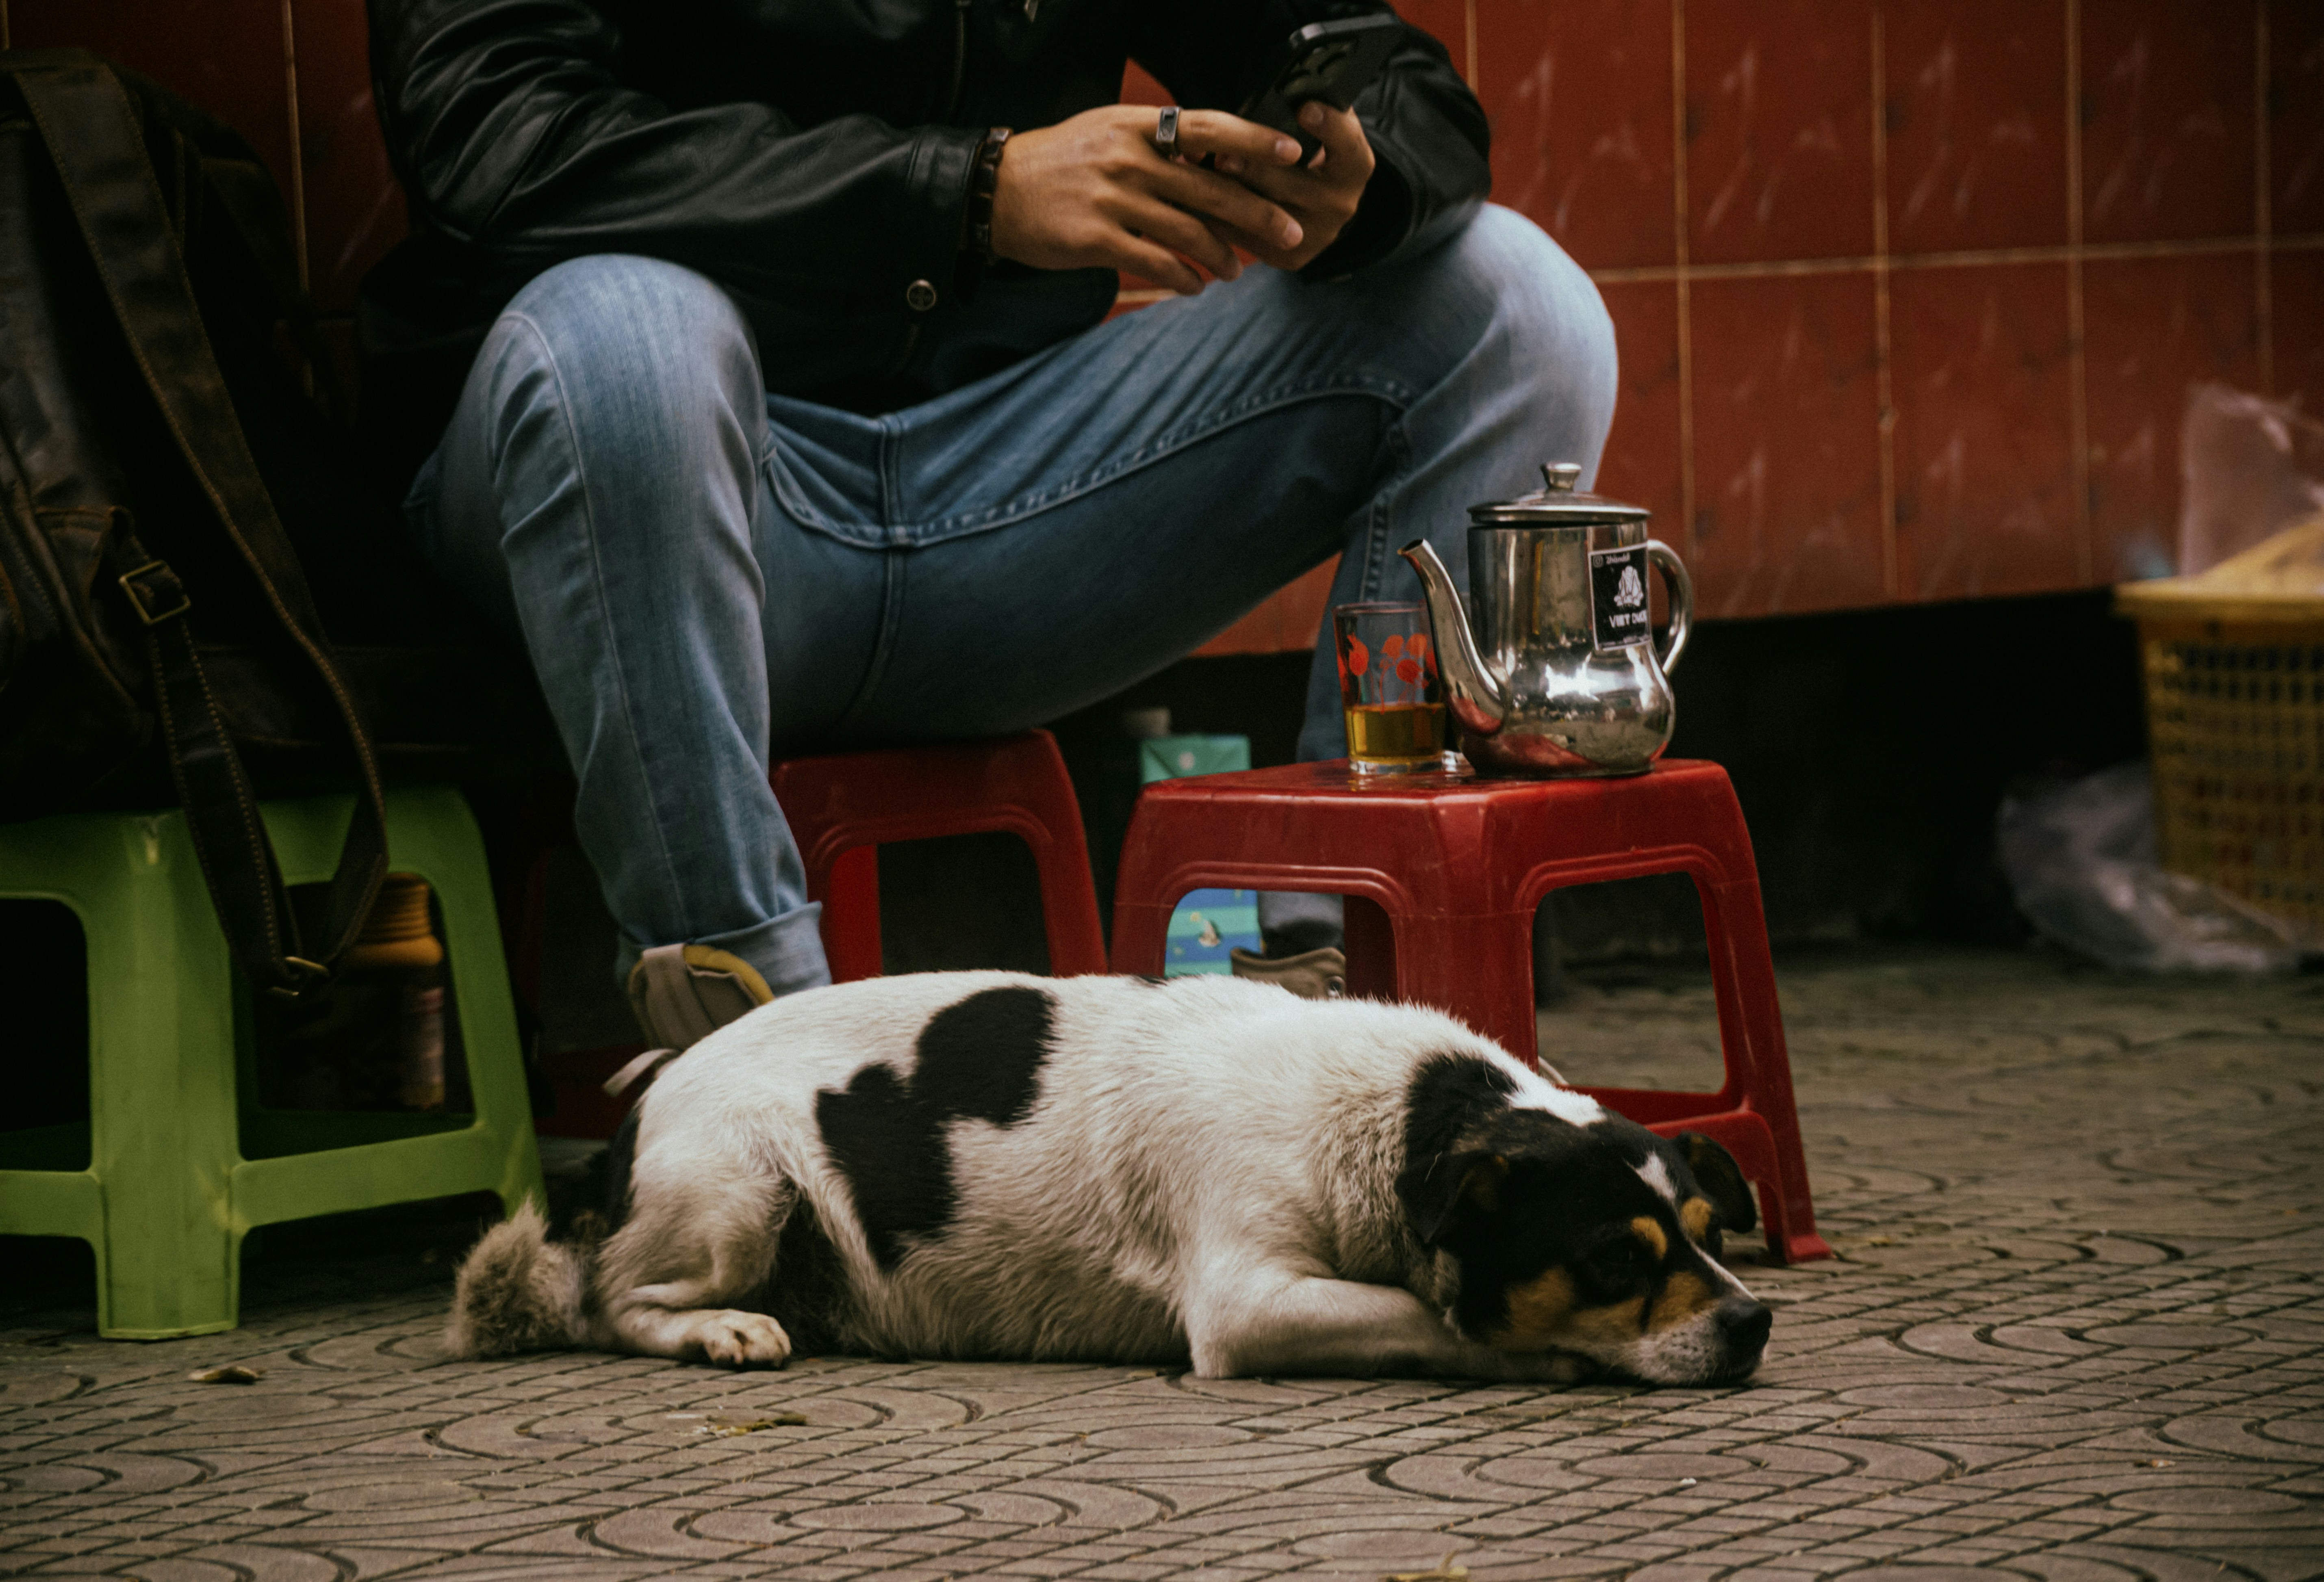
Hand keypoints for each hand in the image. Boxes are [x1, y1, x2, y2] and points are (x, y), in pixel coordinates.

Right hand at [988, 105, 1312, 293]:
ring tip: (1237, 269)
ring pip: (1188, 231)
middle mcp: (1129, 158)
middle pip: (1211, 187)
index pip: (1208, 128)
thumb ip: (1158, 141)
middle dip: (1259, 214)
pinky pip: (1156, 262)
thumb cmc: (1061, 163)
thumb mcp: (1108, 132)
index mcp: (1137, 126)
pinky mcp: (1096, 238)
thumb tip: (1214, 156)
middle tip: (1291, 233)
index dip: (1255, 140)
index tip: (1294, 153)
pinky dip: (1183, 278)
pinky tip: (1196, 287)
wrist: (998, 192)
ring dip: (1222, 255)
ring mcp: (1112, 199)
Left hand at [1208, 102, 1374, 271]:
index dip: (1329, 126)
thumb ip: (1309, 109)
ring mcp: (1316, 235)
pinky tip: (1198, 198)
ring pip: (1268, 214)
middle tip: (1226, 154)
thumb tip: (1287, 86)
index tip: (1305, 108)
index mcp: (1354, 167)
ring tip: (1204, 176)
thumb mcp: (1318, 127)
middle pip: (1295, 184)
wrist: (1319, 204)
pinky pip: (1250, 238)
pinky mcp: (1289, 256)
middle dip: (1257, 168)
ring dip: (1233, 194)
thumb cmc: (1310, 150)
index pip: (1348, 145)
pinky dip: (1222, 218)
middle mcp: (1341, 205)